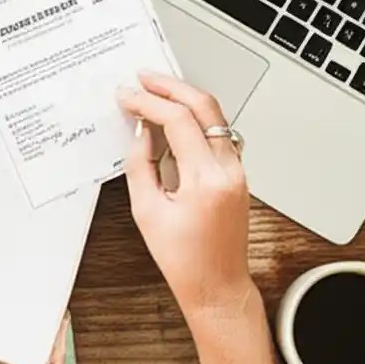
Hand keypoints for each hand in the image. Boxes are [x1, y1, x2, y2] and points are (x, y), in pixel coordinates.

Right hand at [118, 72, 273, 363]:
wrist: (217, 286)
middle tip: (144, 77)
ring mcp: (237, 171)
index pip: (177, 120)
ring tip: (156, 91)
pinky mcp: (237, 175)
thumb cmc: (184, 260)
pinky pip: (218, 133)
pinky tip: (175, 117)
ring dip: (185, 98)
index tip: (126, 96)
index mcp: (205, 180)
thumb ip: (140, 166)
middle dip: (171, 86)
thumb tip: (140, 133)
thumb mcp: (146, 212)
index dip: (148, 102)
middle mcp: (228, 170)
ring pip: (215, 116)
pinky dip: (196, 118)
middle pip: (204, 106)